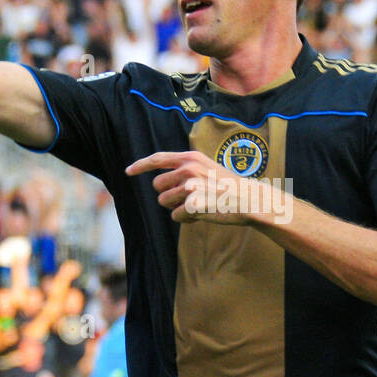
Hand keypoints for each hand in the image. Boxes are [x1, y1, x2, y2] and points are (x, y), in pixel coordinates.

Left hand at [126, 151, 268, 224]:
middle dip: (168, 195)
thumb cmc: (228, 187)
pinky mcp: (192, 204)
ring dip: (177, 207)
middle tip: (188, 198)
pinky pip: (176, 216)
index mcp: (190, 158)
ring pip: (164, 202)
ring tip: (198, 205)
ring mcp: (190, 186)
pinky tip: (203, 213)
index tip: (128, 171)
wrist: (248, 199)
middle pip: (157, 186)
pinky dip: (186, 218)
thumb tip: (160, 178)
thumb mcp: (206, 167)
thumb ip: (185, 168)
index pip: (158, 159)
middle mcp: (188, 169)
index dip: (140, 165)